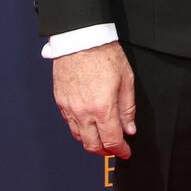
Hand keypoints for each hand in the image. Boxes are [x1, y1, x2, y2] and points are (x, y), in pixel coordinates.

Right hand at [52, 41, 136, 158]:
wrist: (81, 39)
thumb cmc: (104, 54)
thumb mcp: (126, 80)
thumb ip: (128, 108)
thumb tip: (130, 128)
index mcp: (103, 108)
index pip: (112, 140)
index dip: (121, 150)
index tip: (126, 151)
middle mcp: (84, 112)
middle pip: (92, 145)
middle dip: (105, 151)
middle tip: (114, 149)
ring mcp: (70, 108)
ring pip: (79, 137)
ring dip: (91, 142)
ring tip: (101, 139)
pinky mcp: (60, 102)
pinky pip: (69, 124)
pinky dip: (80, 130)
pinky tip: (88, 125)